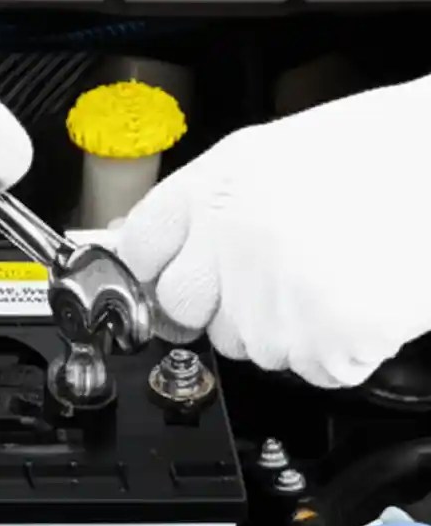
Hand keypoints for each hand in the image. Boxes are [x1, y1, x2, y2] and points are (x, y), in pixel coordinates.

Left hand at [118, 73, 430, 387]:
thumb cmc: (385, 154)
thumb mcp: (274, 156)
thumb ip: (212, 207)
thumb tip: (158, 245)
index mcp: (215, 185)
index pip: (139, 249)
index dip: (155, 272)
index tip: (169, 281)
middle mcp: (231, 238)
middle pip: (185, 309)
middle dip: (222, 306)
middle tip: (281, 277)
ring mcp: (272, 292)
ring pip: (249, 346)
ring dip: (289, 330)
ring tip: (339, 277)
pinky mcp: (324, 337)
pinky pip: (314, 370)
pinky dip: (343, 354)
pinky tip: (367, 303)